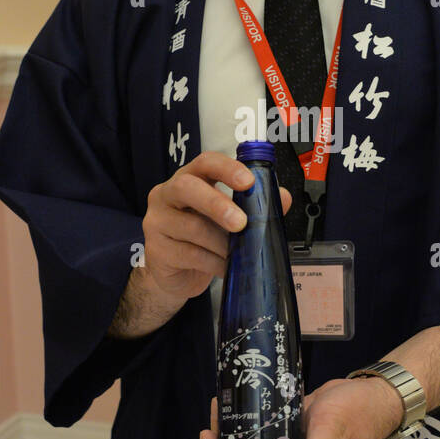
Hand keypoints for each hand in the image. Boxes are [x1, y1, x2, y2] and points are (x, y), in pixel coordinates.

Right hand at [140, 150, 291, 305]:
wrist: (176, 276)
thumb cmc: (203, 239)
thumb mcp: (228, 220)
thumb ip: (255, 206)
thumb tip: (283, 197)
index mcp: (188, 178)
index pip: (205, 162)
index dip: (227, 168)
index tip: (248, 181)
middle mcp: (167, 194)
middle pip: (187, 188)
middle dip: (217, 204)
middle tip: (241, 223)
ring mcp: (157, 221)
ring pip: (193, 227)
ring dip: (222, 243)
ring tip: (238, 253)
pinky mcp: (156, 249)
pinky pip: (190, 254)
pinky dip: (214, 263)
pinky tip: (226, 267)